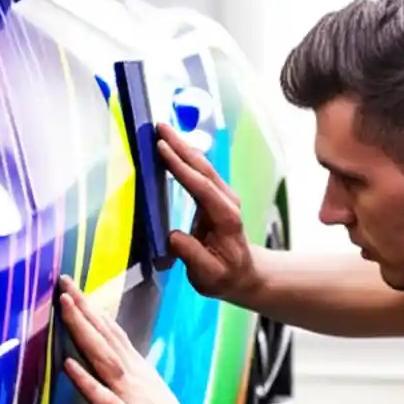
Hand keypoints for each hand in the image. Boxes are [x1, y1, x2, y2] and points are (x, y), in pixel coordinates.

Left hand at [56, 275, 228, 403]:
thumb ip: (136, 390)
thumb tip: (120, 376)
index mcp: (143, 378)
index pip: (115, 336)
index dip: (94, 312)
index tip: (77, 290)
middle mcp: (139, 382)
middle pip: (108, 338)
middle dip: (84, 308)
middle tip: (64, 280)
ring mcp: (136, 401)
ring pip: (104, 358)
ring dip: (83, 330)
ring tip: (66, 304)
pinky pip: (105, 401)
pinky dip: (86, 381)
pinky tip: (69, 364)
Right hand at [155, 123, 259, 301]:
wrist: (243, 273)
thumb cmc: (224, 276)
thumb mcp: (207, 274)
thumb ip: (190, 255)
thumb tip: (171, 236)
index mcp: (225, 218)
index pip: (201, 187)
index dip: (181, 168)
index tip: (162, 150)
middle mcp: (227, 201)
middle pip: (202, 168)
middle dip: (180, 146)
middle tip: (159, 127)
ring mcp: (224, 196)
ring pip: (202, 165)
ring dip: (182, 146)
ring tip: (162, 129)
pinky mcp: (216, 195)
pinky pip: (200, 170)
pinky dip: (185, 155)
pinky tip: (173, 145)